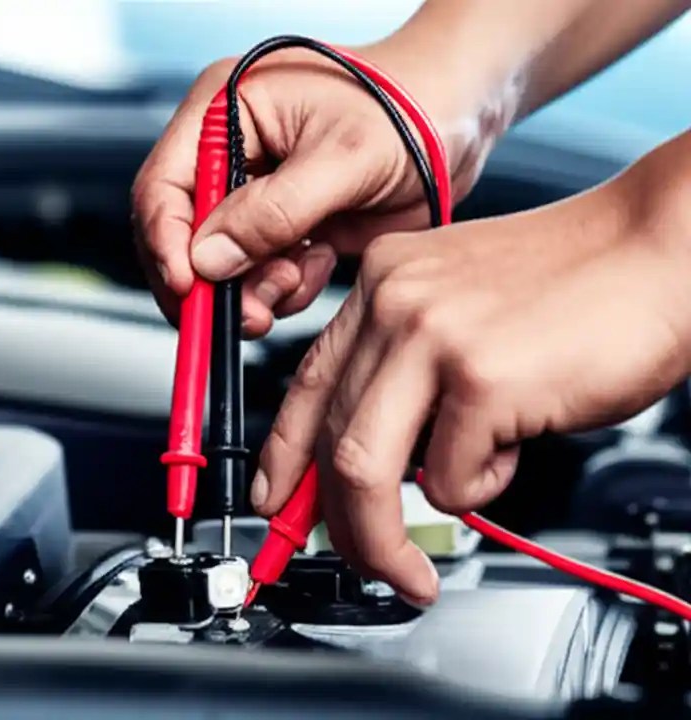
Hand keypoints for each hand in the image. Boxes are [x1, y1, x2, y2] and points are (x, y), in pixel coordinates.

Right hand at [131, 46, 483, 336]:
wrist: (458, 122)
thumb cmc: (409, 110)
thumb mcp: (341, 158)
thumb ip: (272, 212)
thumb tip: (209, 260)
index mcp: (223, 111)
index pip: (163, 185)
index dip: (166, 241)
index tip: (187, 285)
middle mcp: (228, 151)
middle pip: (181, 234)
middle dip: (209, 281)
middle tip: (241, 314)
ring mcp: (252, 193)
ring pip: (218, 264)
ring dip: (252, 289)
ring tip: (295, 280)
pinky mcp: (279, 226)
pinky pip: (257, 276)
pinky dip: (282, 287)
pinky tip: (317, 263)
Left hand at [253, 163, 690, 604]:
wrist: (664, 247)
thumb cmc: (580, 283)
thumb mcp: (462, 306)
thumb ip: (408, 367)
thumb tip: (369, 460)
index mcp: (382, 282)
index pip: (305, 385)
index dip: (282, 458)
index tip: (274, 503)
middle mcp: (393, 303)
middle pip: (328, 440)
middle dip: (337, 524)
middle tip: (365, 562)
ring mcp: (433, 337)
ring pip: (363, 469)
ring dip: (381, 539)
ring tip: (410, 568)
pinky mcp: (482, 378)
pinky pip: (452, 478)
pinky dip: (481, 487)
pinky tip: (514, 448)